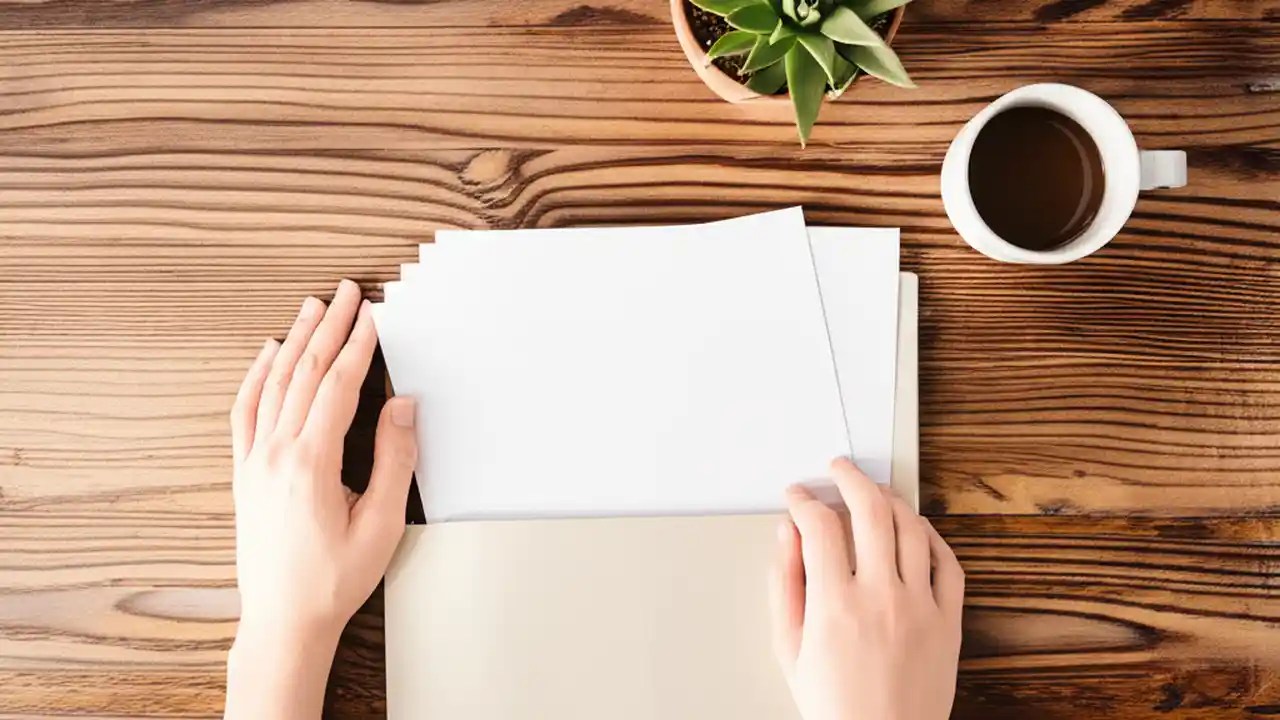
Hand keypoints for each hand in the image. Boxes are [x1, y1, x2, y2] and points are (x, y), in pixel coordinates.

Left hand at [224, 279, 416, 719]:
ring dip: (295, 341)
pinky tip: (267, 356)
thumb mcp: (382, 523)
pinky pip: (245, 411)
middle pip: (304, 373)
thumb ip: (394, 458)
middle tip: (346, 292)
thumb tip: (404, 405)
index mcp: (311, 463)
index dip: (358, 346)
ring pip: (273, 385)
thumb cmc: (334, 579)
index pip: (338, 386)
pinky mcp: (245, 473)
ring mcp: (255, 462)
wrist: (284, 619)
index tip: (372, 316)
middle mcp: (276, 454)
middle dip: (328, 328)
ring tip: (312, 307)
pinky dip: (256, 377)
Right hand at [771, 458, 963, 719]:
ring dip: (889, 498)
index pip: (818, 525)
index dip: (803, 500)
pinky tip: (915, 529)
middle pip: (870, 509)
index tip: (796, 497)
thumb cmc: (835, 708)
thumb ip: (784, 585)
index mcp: (835, 605)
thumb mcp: (789, 650)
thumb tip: (786, 536)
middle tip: (838, 470)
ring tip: (874, 493)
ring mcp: (921, 607)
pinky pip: (947, 562)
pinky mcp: (948, 621)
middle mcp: (881, 597)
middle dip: (849, 478)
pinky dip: (931, 536)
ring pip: (911, 526)